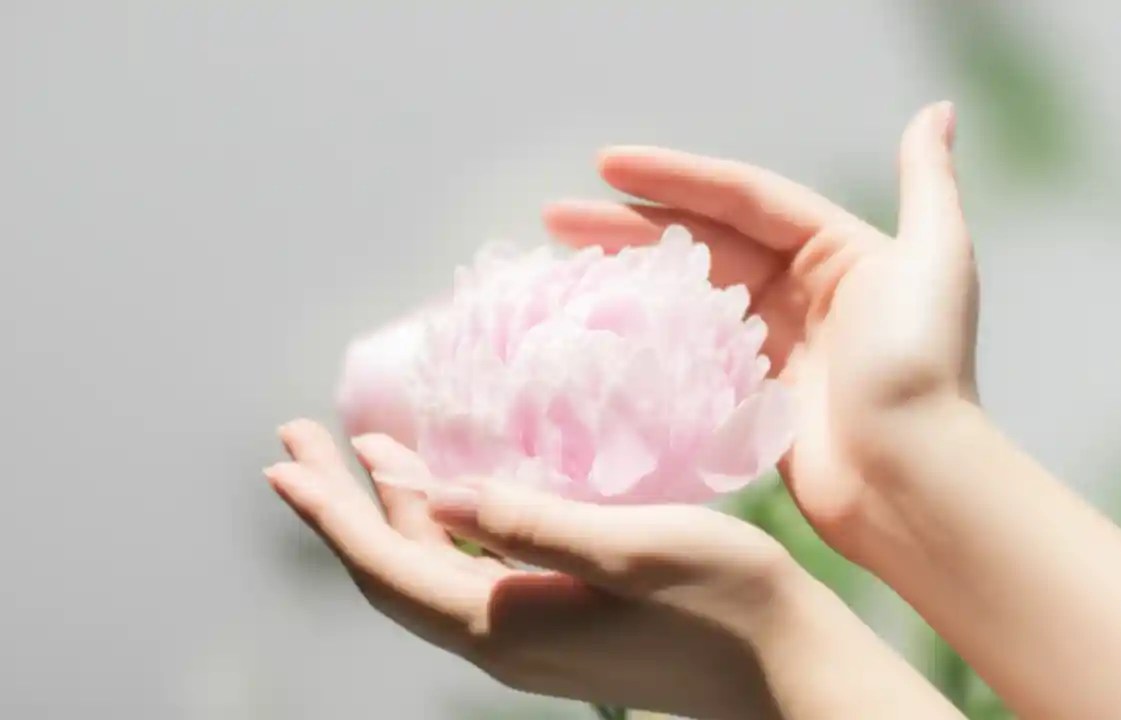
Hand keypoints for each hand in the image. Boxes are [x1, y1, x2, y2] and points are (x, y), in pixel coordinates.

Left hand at [267, 420, 875, 718]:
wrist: (789, 671)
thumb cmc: (726, 602)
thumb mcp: (630, 548)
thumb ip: (526, 520)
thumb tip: (429, 493)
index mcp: (506, 624)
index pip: (387, 569)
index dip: (331, 514)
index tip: (284, 461)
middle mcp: (503, 641)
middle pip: (394, 572)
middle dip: (343, 507)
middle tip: (300, 441)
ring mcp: (532, 638)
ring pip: (433, 573)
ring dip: (392, 512)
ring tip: (368, 451)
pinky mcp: (563, 625)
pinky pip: (474, 575)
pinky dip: (445, 527)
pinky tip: (455, 491)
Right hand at [542, 102, 976, 566]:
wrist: (911, 477)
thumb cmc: (918, 365)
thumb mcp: (936, 260)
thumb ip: (928, 183)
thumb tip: (937, 110)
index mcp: (832, 250)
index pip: (738, 198)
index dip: (672, 178)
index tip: (604, 164)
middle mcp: (797, 290)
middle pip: (696, 244)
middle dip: (627, 226)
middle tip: (554, 219)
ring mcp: (767, 346)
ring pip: (682, 297)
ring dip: (625, 278)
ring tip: (559, 266)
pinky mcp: (746, 398)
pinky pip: (684, 355)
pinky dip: (642, 340)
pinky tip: (593, 330)